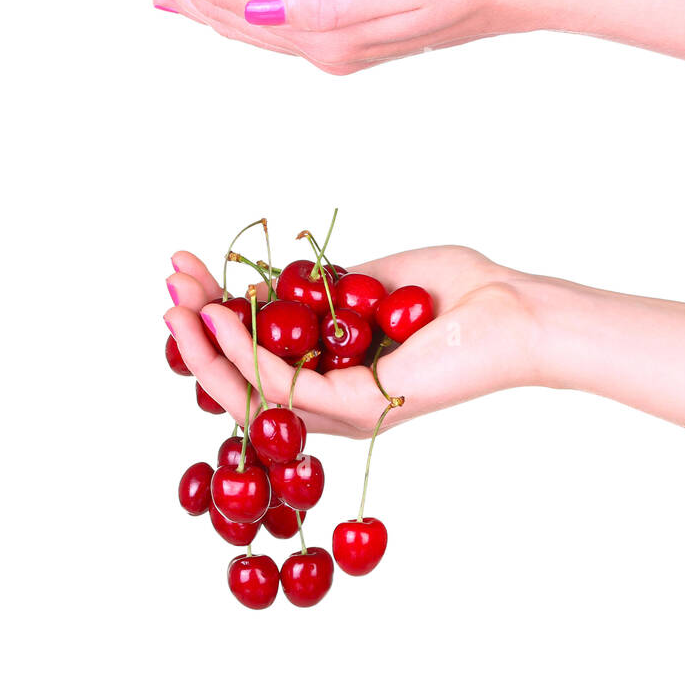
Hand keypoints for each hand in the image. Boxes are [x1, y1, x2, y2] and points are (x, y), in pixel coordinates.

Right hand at [163, 246, 539, 437]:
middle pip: (243, 380)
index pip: (257, 359)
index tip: (189, 274)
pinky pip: (283, 383)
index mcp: (336, 374)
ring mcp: (345, 410)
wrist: (515, 310)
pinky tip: (218, 315)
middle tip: (168, 285)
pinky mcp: (359, 406)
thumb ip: (318, 289)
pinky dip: (242, 352)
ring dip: (204, 345)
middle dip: (196, 333)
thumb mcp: (370, 280)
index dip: (215, 321)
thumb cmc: (458, 293)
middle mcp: (334, 402)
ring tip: (174, 300)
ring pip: (251, 389)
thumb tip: (263, 285)